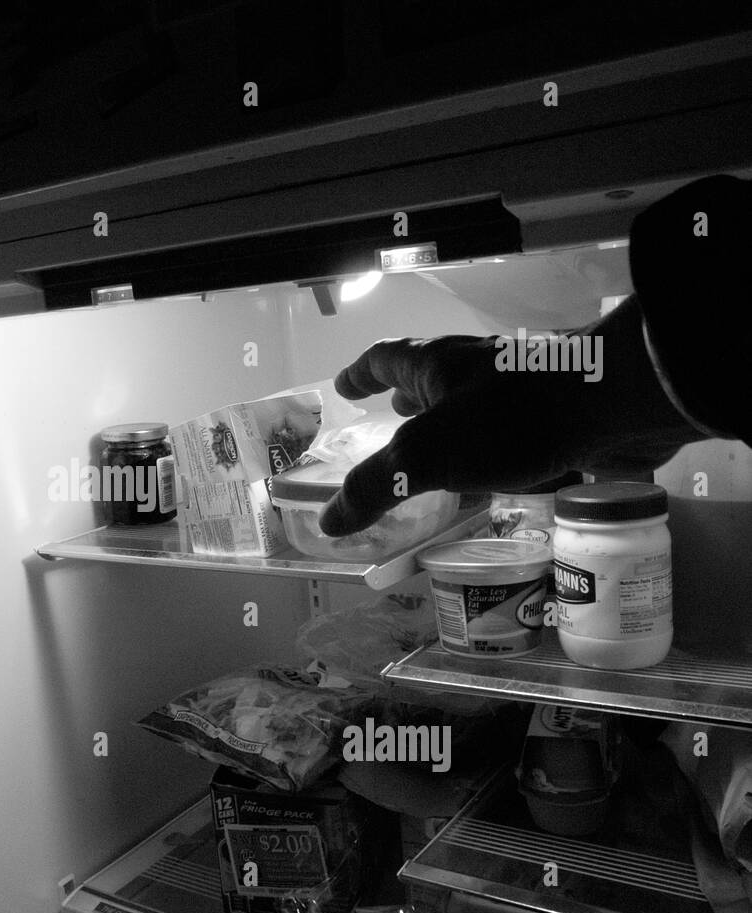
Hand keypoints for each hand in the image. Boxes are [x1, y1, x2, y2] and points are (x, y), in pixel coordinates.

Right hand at [318, 297, 706, 535]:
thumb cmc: (511, 418)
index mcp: (438, 365)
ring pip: (475, 406)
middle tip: (390, 414)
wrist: (615, 403)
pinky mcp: (561, 415)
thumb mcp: (426, 456)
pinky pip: (514, 433)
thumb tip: (329, 521)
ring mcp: (522, 390)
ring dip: (453, 424)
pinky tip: (500, 475)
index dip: (360, 374)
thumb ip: (377, 486)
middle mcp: (477, 370)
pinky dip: (496, 450)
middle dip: (408, 397)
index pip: (385, 360)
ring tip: (441, 454)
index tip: (344, 386)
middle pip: (432, 379)